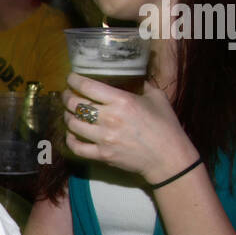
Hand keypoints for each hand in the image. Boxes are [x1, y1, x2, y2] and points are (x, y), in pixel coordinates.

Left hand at [62, 75, 197, 183]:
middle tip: (67, 95)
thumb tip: (133, 76)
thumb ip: (142, 85)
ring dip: (67, 116)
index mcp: (122, 101)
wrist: (168, 158)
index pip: (88, 87)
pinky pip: (76, 147)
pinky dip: (70, 139)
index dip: (74, 80)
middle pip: (76, 105)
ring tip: (69, 113)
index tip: (71, 78)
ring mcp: (104, 138)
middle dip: (67, 97)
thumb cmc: (165, 126)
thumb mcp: (157, 98)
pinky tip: (71, 134)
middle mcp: (109, 118)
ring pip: (73, 124)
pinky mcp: (102, 155)